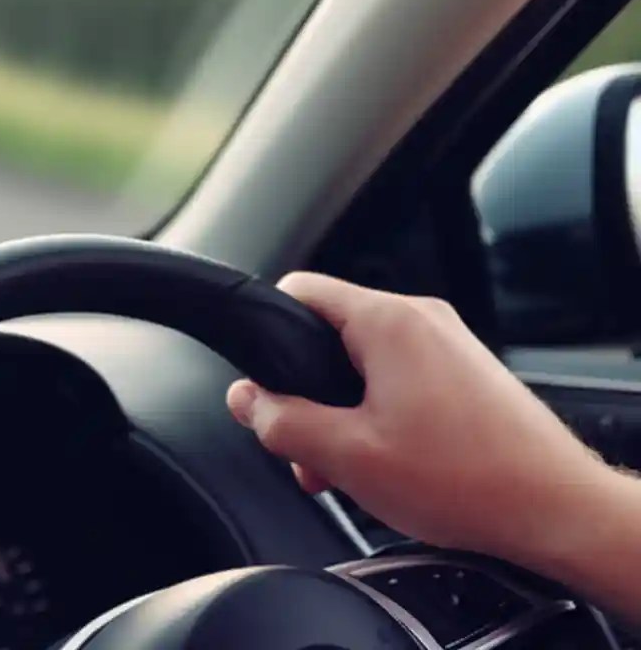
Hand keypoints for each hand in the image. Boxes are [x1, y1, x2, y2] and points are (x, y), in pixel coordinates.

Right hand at [225, 272, 608, 561]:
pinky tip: (382, 465)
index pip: (299, 290)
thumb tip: (244, 399)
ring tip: (346, 469)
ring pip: (363, 364)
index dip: (266, 332)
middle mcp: (421, 320)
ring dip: (339, 413)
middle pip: (329, 336)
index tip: (259, 380)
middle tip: (306, 451)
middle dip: (306, 395)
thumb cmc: (466, 479)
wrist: (553, 508)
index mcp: (388, 322)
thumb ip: (281, 422)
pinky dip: (377, 415)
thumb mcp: (346, 456)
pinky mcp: (465, 372)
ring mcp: (448, 344)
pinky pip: (399, 379)